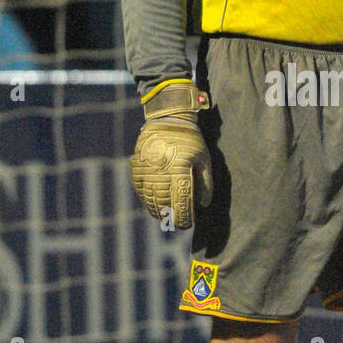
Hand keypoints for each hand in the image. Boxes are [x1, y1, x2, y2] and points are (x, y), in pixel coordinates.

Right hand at [129, 81, 212, 227]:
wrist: (166, 119)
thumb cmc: (190, 140)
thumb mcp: (204, 159)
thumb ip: (205, 183)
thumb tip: (203, 205)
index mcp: (179, 171)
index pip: (181, 203)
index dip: (185, 218)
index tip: (188, 224)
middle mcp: (161, 173)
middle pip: (164, 205)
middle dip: (171, 217)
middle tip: (177, 223)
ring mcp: (146, 171)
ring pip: (149, 200)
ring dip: (158, 211)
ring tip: (165, 217)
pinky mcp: (137, 168)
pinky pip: (140, 190)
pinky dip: (147, 199)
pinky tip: (153, 203)